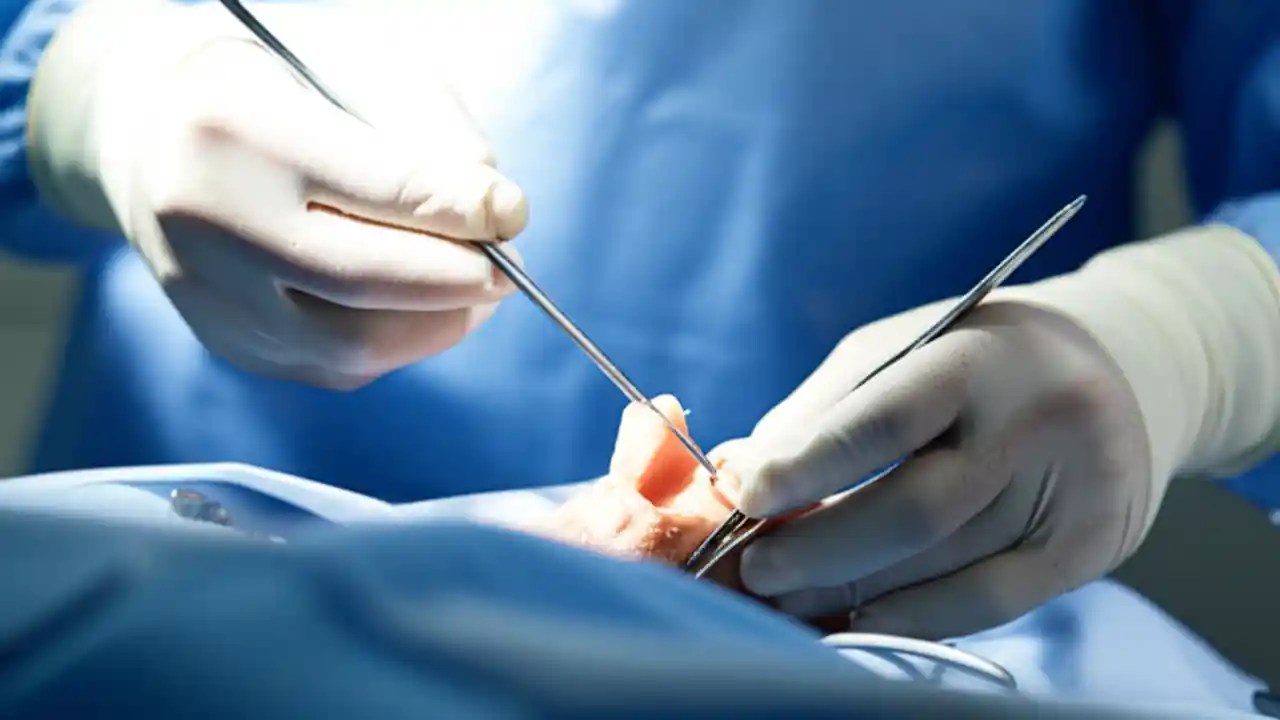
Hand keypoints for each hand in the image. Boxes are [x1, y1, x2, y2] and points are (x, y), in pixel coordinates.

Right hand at [29, 0, 527, 388]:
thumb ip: (427, 129)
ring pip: (352, 346)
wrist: (148, 132)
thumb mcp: (344, 66)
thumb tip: (497, 214)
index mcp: (236, 130)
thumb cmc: (268, 87)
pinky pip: (333, 367)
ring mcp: (207, 293)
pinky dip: (396, 343)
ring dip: (436, 324)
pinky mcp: (224, 342)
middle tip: (507, 267)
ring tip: (475, 290)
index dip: (463, 211)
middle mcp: (208, 220)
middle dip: (458, 279)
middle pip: (365, 281)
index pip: (380, 189)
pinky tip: (421, 309)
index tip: (512, 212)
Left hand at [719, 299, 1152, 638]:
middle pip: (913, 511)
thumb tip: (739, 475)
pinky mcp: (1091, 544)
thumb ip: (821, 412)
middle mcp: (1035, 420)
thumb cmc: (979, 359)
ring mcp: (1074, 487)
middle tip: (755, 571)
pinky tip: (860, 619)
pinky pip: (990, 601)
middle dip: (819, 550)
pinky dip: (915, 618)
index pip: (882, 422)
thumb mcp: (900, 351)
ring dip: (851, 593)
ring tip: (787, 601)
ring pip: (944, 565)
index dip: (806, 468)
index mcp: (976, 356)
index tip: (744, 498)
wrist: (1121, 367)